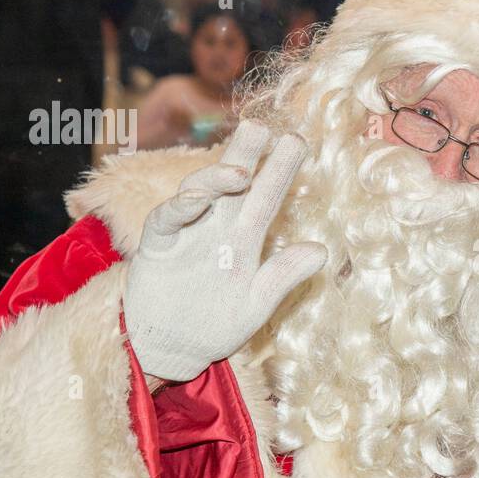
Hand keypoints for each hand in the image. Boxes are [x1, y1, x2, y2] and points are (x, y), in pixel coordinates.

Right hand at [123, 120, 327, 382]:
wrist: (172, 350)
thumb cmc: (217, 324)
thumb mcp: (257, 303)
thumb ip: (283, 276)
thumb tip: (321, 250)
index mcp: (244, 238)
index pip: (266, 197)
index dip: (280, 169)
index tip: (297, 141)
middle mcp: (216, 227)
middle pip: (231, 182)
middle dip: (245, 152)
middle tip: (261, 126)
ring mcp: (185, 234)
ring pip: (198, 192)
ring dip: (215, 179)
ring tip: (238, 172)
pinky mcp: (157, 246)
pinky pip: (165, 220)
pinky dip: (179, 208)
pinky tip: (195, 200)